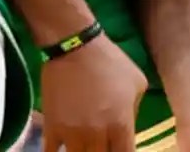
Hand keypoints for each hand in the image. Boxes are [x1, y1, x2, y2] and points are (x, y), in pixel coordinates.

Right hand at [41, 33, 148, 151]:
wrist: (75, 48)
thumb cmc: (110, 62)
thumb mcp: (137, 83)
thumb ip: (135, 110)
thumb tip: (128, 127)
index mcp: (121, 124)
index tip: (120, 149)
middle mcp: (97, 134)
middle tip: (103, 145)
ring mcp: (72, 133)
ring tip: (85, 146)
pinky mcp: (52, 128)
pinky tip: (62, 150)